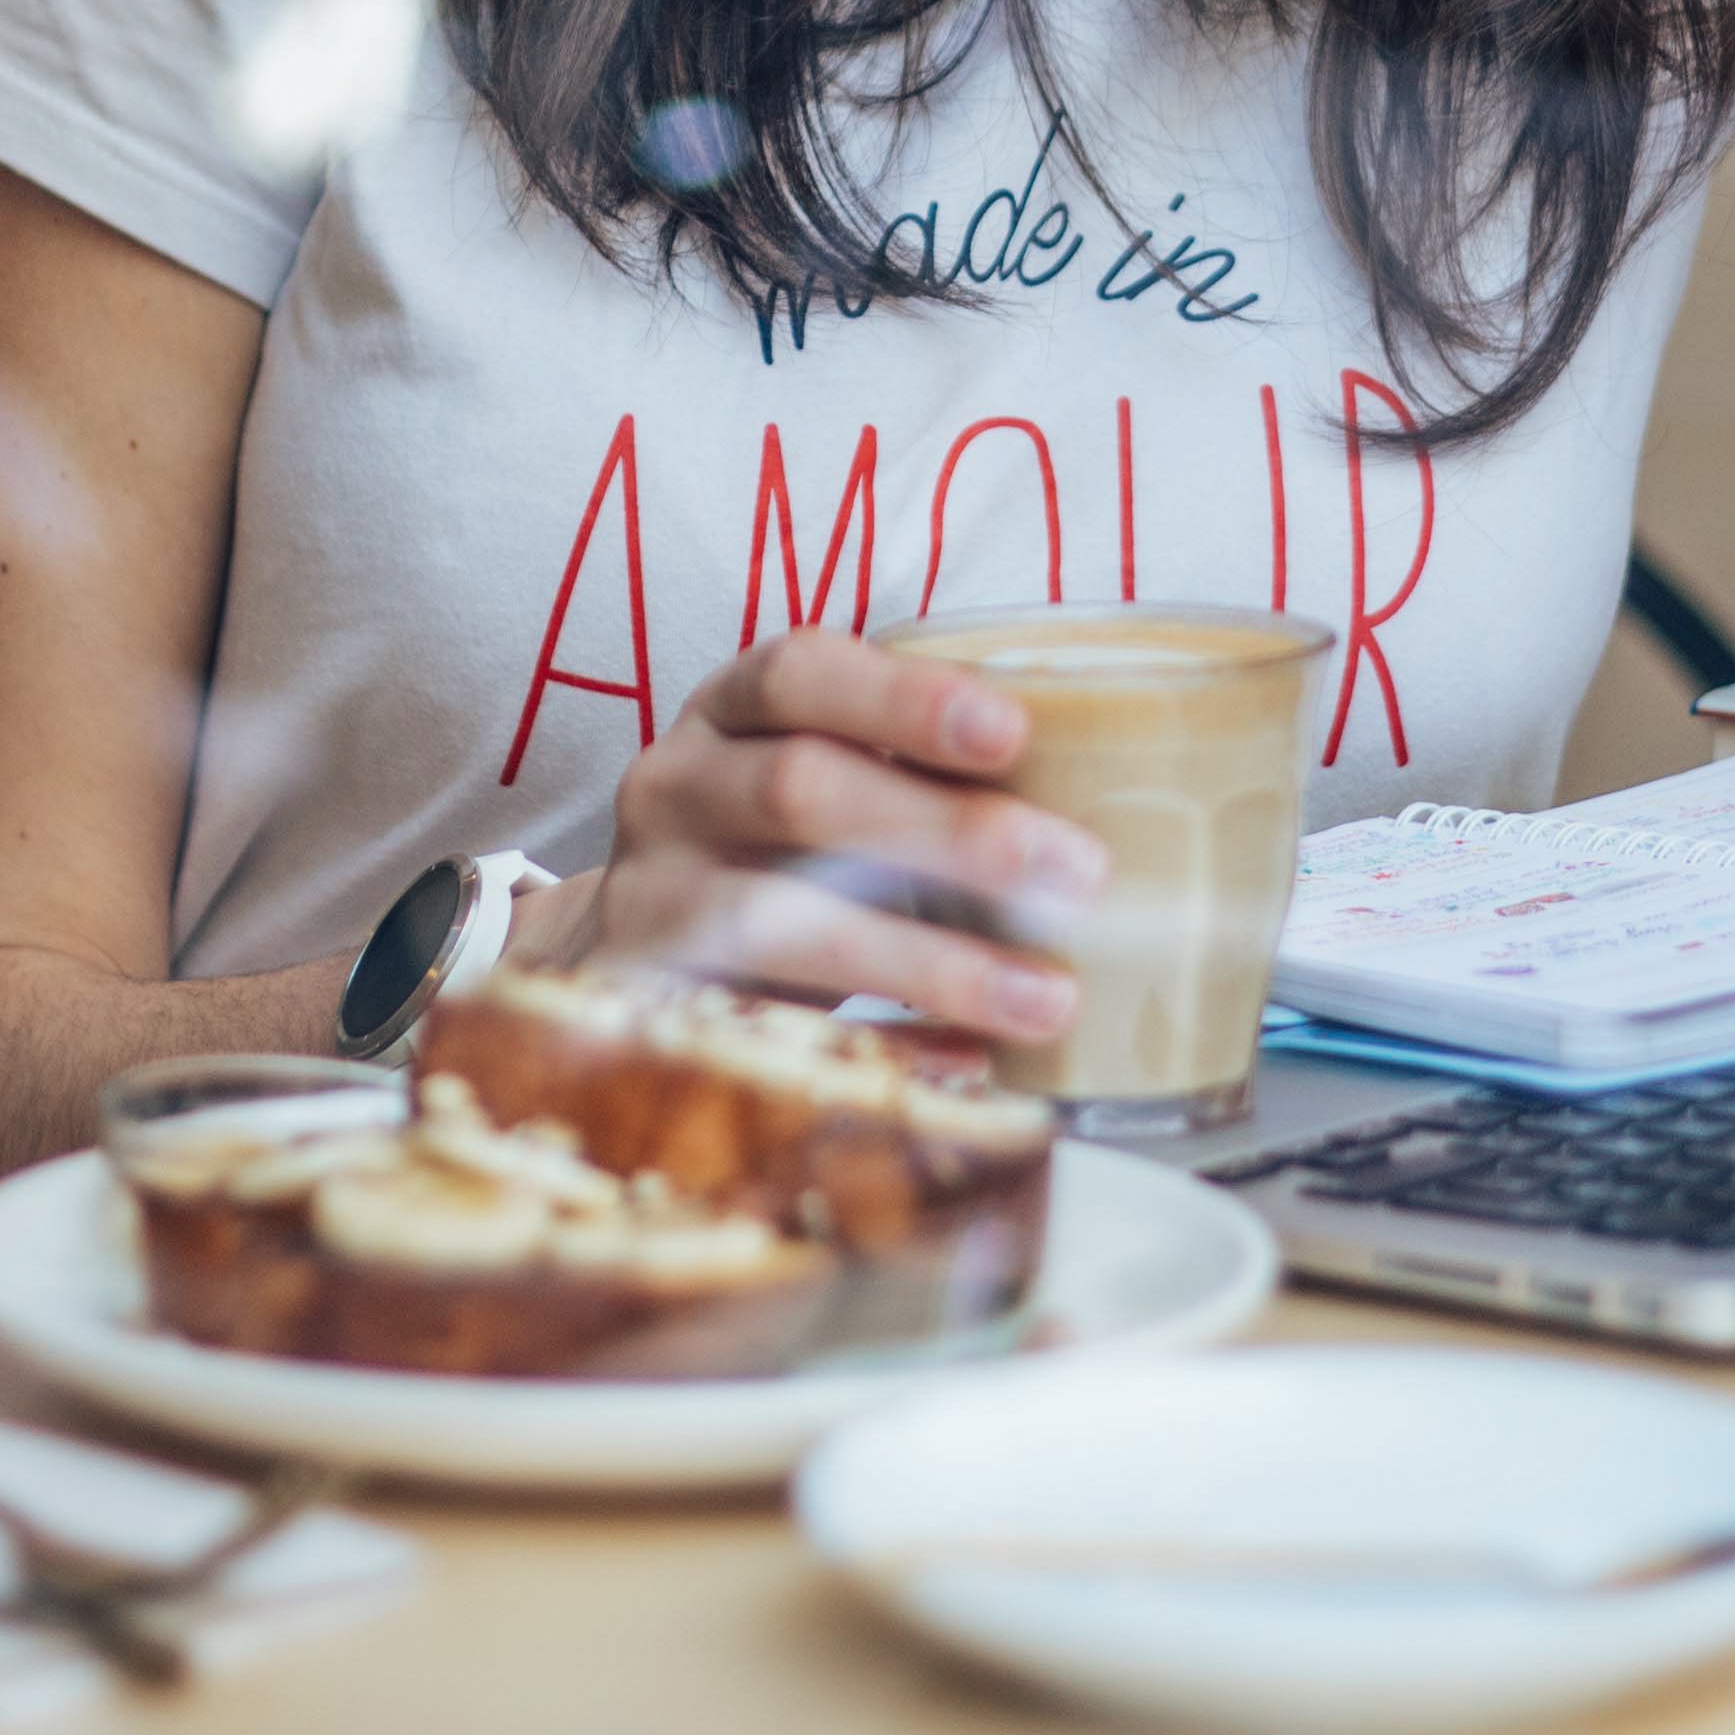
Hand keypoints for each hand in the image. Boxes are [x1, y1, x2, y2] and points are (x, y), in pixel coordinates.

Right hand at [565, 632, 1101, 1042]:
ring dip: (930, 959)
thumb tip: (1114, 798)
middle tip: (1079, 875)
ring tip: (1049, 998)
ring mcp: (653, 898)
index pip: (799, 673)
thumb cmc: (769, 845)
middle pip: (801, 791)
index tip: (1014, 733)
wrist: (620, 946)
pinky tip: (975, 1061)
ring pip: (785, 921)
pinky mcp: (654, 1003)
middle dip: (948, 832)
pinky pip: (772, 1030)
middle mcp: (676, 789)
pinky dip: (882, 1047)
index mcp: (728, 710)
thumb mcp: (819, 776)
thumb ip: (916, 771)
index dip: (904, 700)